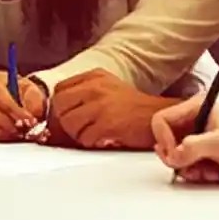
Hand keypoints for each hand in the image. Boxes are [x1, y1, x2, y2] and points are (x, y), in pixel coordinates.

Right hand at [0, 70, 46, 141]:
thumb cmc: (14, 92)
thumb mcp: (27, 88)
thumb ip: (33, 97)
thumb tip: (33, 112)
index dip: (15, 109)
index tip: (29, 120)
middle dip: (10, 123)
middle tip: (25, 130)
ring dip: (4, 132)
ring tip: (18, 133)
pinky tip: (9, 136)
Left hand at [51, 69, 175, 149]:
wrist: (159, 117)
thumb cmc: (134, 106)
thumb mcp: (108, 87)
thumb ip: (85, 91)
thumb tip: (59, 107)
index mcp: (95, 76)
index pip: (60, 89)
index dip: (61, 105)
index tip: (69, 114)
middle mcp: (95, 87)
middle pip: (60, 106)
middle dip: (66, 121)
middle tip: (80, 128)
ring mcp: (101, 105)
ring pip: (69, 124)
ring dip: (78, 134)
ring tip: (93, 134)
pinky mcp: (107, 124)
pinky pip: (84, 138)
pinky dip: (90, 142)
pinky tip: (102, 139)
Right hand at [150, 94, 218, 182]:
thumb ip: (191, 148)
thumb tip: (173, 156)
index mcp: (198, 107)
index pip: (163, 119)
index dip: (164, 138)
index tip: (174, 153)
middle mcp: (198, 121)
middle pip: (169, 139)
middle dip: (177, 157)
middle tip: (186, 166)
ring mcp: (203, 138)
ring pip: (179, 155)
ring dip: (190, 167)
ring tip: (206, 171)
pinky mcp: (209, 153)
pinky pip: (192, 164)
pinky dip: (199, 172)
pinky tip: (214, 173)